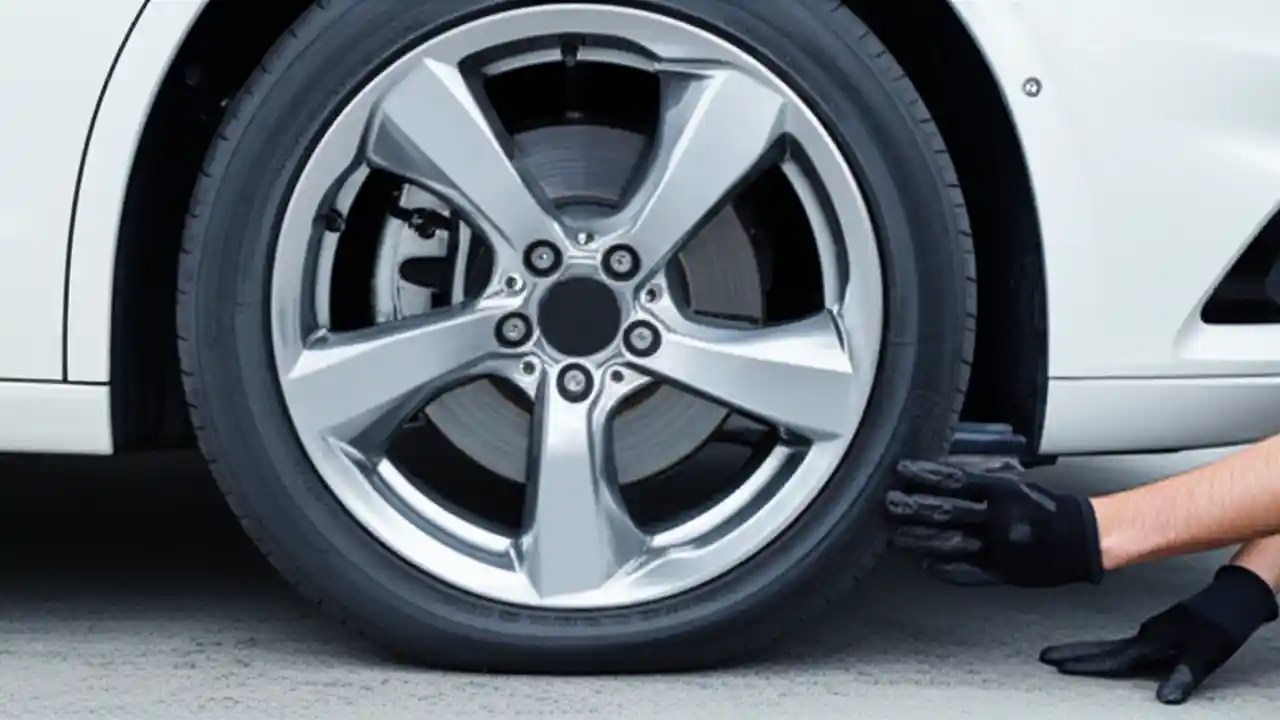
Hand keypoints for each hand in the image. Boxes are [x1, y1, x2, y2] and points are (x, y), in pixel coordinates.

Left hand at [885, 457, 1102, 586]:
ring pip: (949, 543)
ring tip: (896, 535)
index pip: (955, 480)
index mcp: (1005, 492)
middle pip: (947, 511)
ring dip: (918, 540)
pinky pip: (965, 572)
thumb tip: (940, 475)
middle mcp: (1000, 519)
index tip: (902, 470)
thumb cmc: (1045, 508)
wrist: (1082, 539)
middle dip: (913, 507)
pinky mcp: (1001, 572)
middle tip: (889, 502)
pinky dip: (942, 568)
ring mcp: (999, 548)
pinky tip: (923, 562)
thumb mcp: (1015, 484)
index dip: (925, 475)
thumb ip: (980, 481)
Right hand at [1040, 565, 1277, 704]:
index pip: (1113, 659)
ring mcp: (1151, 632)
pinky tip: (1108, 654)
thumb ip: (1183, 676)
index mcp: (1152, 641)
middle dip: (1073, 653)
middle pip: (1102, 647)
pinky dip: (1107, 649)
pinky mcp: (1159, 632)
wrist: (1234, 598)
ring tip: (1065, 656)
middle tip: (1046, 656)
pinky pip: (1124, 643)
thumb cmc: (1222, 625)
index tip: (1059, 667)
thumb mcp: (1206, 654)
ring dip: (1087, 651)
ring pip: (1111, 644)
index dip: (1085, 665)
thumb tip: (1164, 699)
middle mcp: (1146, 635)